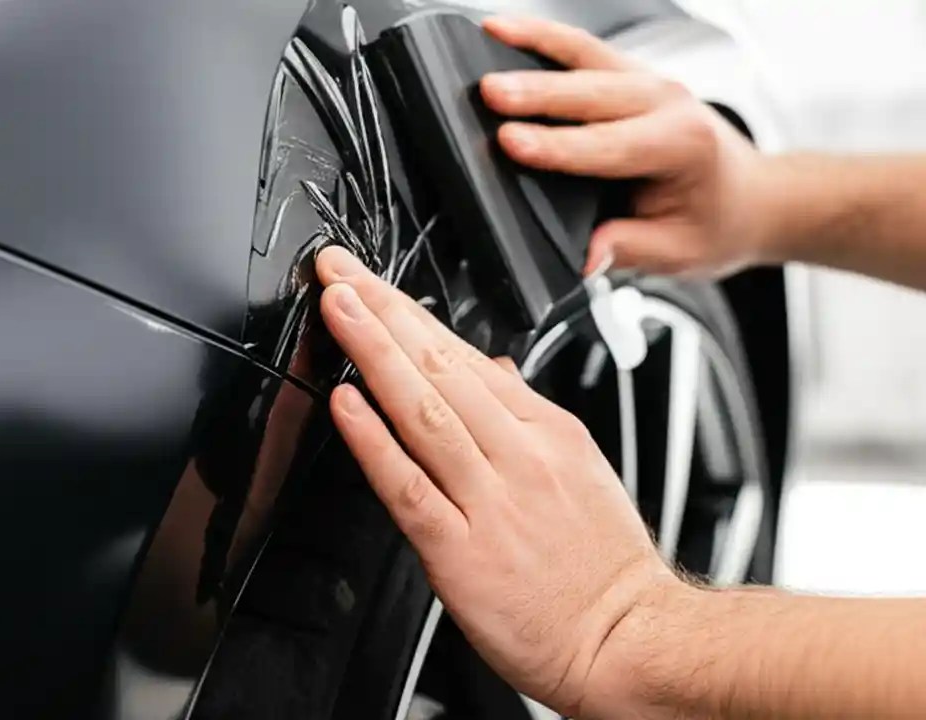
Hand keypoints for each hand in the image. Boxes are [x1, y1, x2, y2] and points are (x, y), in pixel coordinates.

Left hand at [314, 246, 683, 716]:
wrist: (632, 642)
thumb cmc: (605, 566)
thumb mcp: (580, 469)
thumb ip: (527, 416)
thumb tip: (489, 370)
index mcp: (546, 431)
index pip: (465, 354)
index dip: (410, 312)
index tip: (371, 281)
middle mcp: (518, 456)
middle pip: (440, 367)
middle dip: (385, 310)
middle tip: (339, 268)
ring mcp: (490, 500)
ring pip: (424, 410)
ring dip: (375, 353)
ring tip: (338, 309)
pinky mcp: (462, 550)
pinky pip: (410, 486)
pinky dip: (375, 441)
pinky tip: (346, 404)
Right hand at [479, 16, 778, 278]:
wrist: (750, 198)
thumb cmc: (715, 221)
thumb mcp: (677, 252)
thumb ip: (628, 248)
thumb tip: (585, 256)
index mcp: (683, 146)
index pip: (607, 146)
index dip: (555, 147)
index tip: (512, 144)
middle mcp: (668, 103)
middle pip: (591, 93)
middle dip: (537, 91)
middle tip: (490, 92)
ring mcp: (649, 81)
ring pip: (585, 54)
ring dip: (533, 45)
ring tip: (490, 34)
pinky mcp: (630, 74)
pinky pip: (583, 48)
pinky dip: (544, 36)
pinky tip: (507, 29)